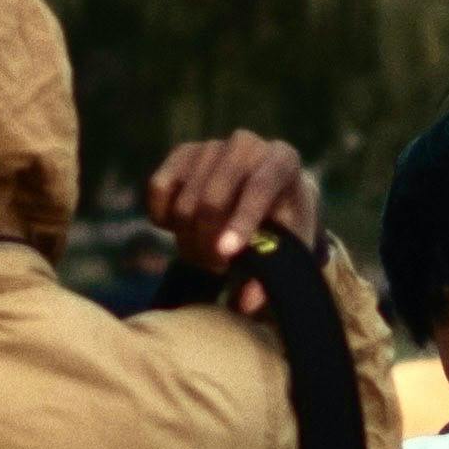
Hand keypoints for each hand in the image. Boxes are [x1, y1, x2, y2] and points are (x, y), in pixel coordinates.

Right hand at [145, 132, 322, 263]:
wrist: (269, 197)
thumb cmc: (284, 224)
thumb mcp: (290, 249)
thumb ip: (272, 274)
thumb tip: (244, 303)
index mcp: (282, 160)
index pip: (260, 187)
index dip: (241, 222)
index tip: (226, 254)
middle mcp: (246, 145)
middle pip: (212, 200)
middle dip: (208, 244)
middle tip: (217, 268)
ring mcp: (212, 146)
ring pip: (184, 202)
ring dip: (188, 240)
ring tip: (206, 253)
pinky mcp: (182, 152)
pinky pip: (158, 189)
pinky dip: (163, 217)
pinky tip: (181, 227)